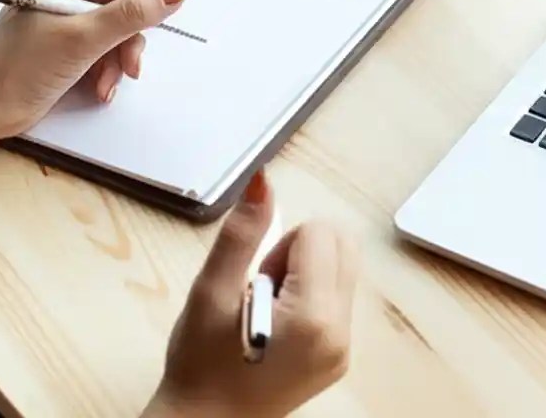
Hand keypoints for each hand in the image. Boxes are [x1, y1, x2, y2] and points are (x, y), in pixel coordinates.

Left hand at [0, 0, 189, 136]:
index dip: (136, 0)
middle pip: (122, 0)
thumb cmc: (24, 68)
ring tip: (107, 84)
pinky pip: (106, 43)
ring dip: (119, 58)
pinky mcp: (67, 37)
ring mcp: (64, 12)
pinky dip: (108, 66)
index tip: (137, 34)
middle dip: (127, 38)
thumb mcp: (84, 38)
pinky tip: (100, 86)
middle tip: (128, 68)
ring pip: (118, 25)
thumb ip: (133, 14)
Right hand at [144, 171, 358, 417]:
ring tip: (266, 310)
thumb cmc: (199, 364)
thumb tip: (264, 180)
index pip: (319, 232)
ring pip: (343, 268)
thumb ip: (241, 234)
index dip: (280, 247)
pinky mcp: (341, 356)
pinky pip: (339, 298)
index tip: (254, 281)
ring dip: (304, 275)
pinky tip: (276, 326)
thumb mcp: (210, 293)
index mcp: (314, 315)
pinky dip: (309, 297)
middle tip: (261, 291)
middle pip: (343, 243)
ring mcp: (346, 346)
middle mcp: (342, 331)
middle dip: (298, 254)